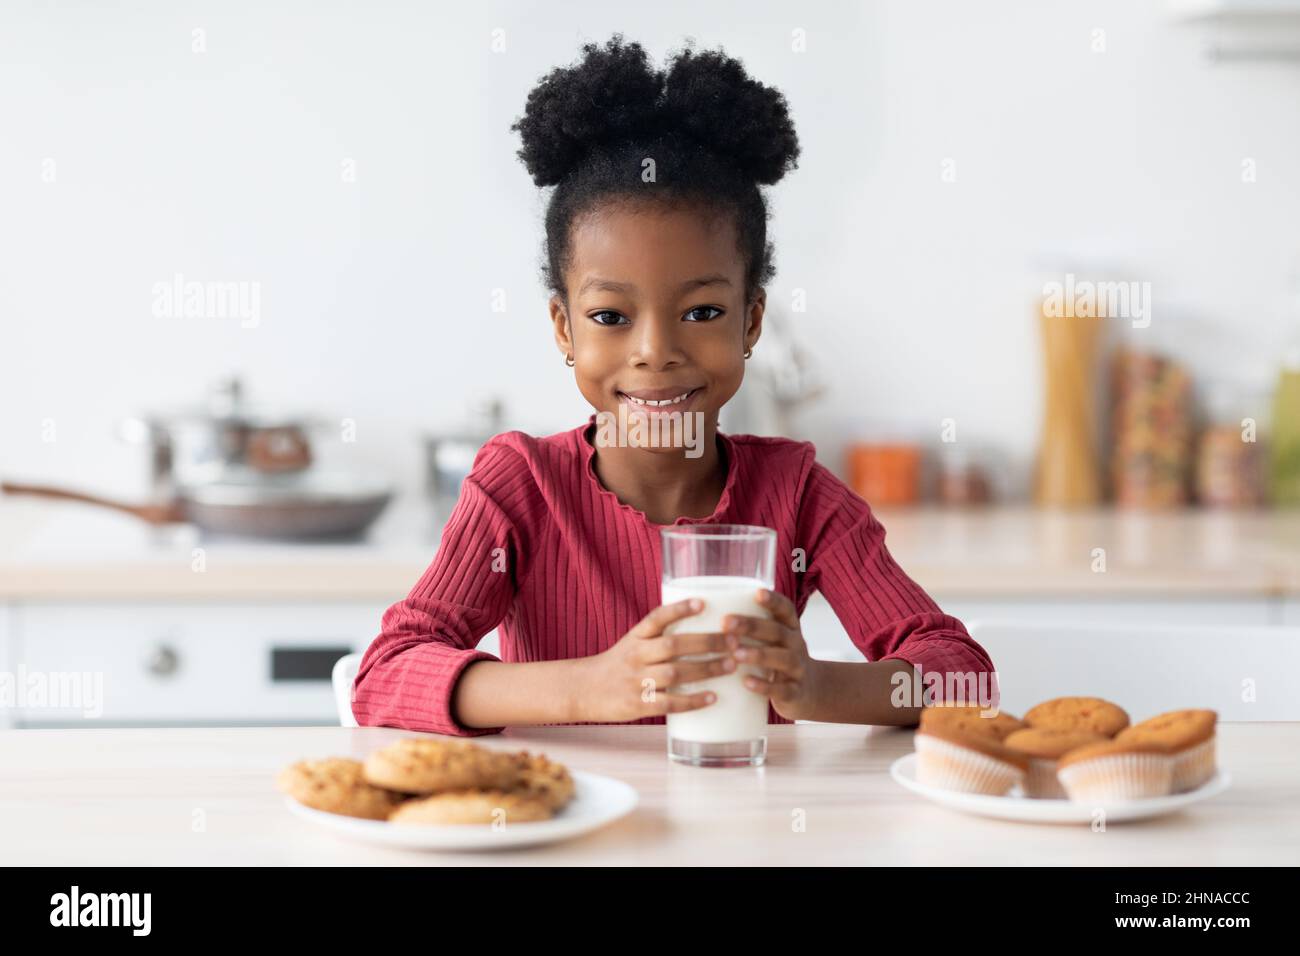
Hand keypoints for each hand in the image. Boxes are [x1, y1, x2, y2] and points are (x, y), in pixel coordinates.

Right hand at [575, 598, 740, 722]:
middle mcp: (635, 655)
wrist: (582, 690)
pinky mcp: (637, 704)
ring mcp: (636, 680)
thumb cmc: (617, 665)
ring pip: (675, 673)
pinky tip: (713, 697)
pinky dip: (693, 700)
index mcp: (636, 636)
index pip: (656, 617)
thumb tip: (704, 627)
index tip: (702, 603)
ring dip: (706, 669)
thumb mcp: (632, 643)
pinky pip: (669, 702)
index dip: (679, 609)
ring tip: (731, 665)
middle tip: (734, 640)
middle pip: (673, 645)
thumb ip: (659, 636)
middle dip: (707, 642)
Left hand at [725, 588, 818, 721]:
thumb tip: (706, 610)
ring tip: (736, 653)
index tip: (756, 593)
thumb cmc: (778, 658)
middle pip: (778, 631)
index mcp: (790, 628)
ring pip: (783, 659)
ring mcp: (798, 669)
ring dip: (759, 655)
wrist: (808, 691)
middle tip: (726, 623)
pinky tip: (746, 682)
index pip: (786, 609)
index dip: (773, 601)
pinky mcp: (795, 692)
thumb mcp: (772, 640)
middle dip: (752, 626)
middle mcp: (796, 645)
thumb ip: (751, 626)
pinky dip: (765, 686)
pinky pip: (782, 689)